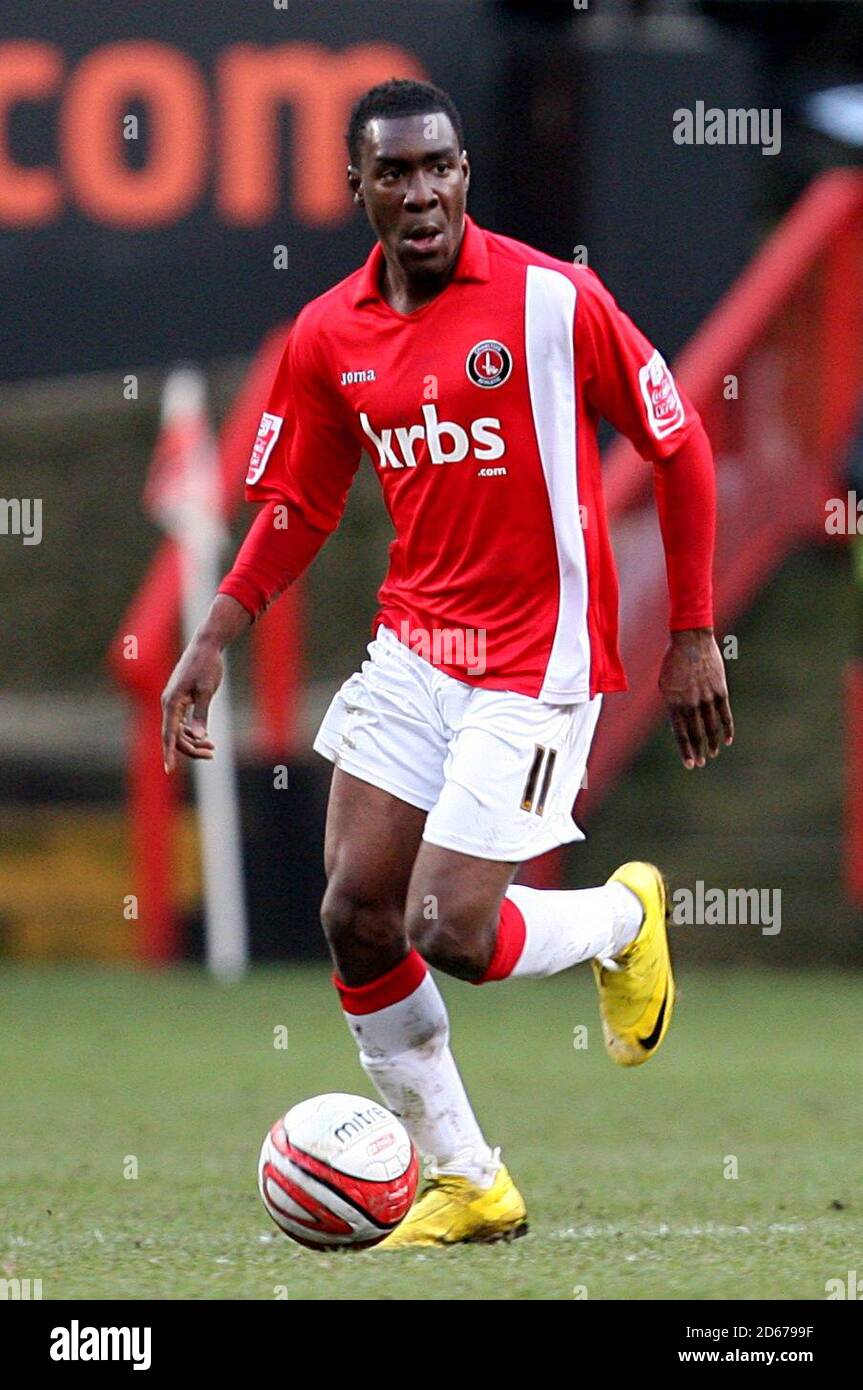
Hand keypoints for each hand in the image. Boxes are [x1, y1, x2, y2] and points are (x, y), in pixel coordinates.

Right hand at [160, 636, 222, 772]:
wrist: (206, 645)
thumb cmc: (207, 665)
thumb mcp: (207, 690)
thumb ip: (201, 715)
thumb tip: (198, 737)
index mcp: (172, 702)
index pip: (169, 734)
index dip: (169, 753)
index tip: (169, 770)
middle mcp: (169, 703)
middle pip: (175, 736)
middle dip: (191, 748)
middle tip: (212, 753)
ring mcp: (173, 702)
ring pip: (178, 731)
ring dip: (193, 742)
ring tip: (213, 749)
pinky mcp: (180, 700)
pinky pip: (181, 722)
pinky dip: (192, 731)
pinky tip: (205, 737)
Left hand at [659, 628, 733, 769]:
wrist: (690, 640)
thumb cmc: (674, 661)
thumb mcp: (665, 684)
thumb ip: (672, 705)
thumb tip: (678, 725)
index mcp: (673, 703)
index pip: (681, 734)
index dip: (686, 751)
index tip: (690, 764)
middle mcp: (690, 703)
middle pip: (696, 734)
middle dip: (699, 751)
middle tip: (701, 763)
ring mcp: (707, 698)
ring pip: (711, 727)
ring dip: (713, 743)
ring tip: (713, 754)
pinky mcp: (720, 691)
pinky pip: (725, 714)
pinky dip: (728, 729)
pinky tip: (728, 740)